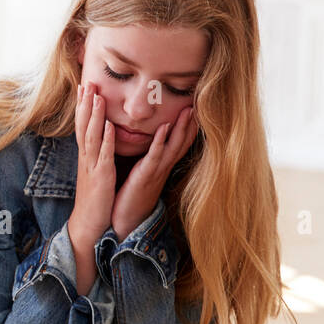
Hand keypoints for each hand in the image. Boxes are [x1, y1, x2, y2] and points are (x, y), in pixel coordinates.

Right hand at [68, 81, 115, 243]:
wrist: (87, 224)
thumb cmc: (94, 200)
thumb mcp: (95, 173)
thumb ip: (97, 156)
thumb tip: (102, 140)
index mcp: (86, 157)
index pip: (82, 126)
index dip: (82, 106)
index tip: (84, 87)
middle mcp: (86, 158)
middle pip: (83, 125)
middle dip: (85, 103)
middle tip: (87, 82)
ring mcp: (92, 167)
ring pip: (91, 136)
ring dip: (93, 115)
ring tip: (97, 96)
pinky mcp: (101, 177)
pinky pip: (103, 155)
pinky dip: (105, 139)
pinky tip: (108, 125)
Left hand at [110, 105, 199, 238]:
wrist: (125, 220)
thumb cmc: (131, 197)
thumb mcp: (141, 174)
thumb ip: (147, 160)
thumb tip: (150, 145)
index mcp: (161, 165)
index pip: (179, 142)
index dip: (188, 125)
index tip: (195, 107)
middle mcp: (163, 167)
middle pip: (182, 141)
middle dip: (191, 122)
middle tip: (199, 102)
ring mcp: (157, 171)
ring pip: (173, 146)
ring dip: (181, 127)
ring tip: (188, 109)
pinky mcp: (145, 176)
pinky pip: (155, 156)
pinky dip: (160, 140)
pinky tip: (164, 127)